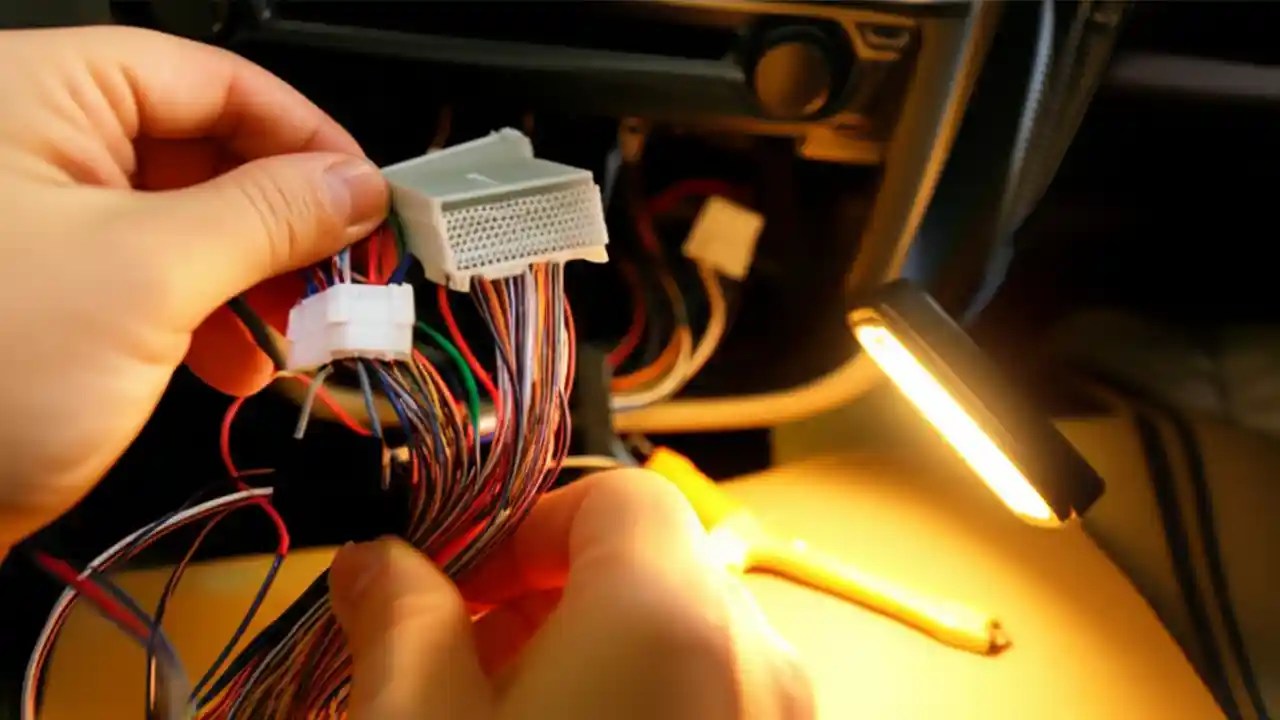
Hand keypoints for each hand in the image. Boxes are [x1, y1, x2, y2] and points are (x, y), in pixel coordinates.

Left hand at [0, 27, 386, 547]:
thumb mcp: (147, 278)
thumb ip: (266, 217)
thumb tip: (353, 186)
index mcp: (38, 97)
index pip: (209, 79)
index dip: (303, 136)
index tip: (366, 193)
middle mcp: (36, 147)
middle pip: (206, 152)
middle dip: (285, 223)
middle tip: (344, 272)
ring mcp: (43, 222)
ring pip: (191, 222)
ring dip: (257, 281)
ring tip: (301, 332)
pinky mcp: (54, 291)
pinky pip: (158, 277)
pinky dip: (212, 318)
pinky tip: (240, 364)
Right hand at [330, 471, 813, 719]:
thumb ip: (399, 619)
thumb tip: (378, 561)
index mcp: (674, 617)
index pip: (618, 493)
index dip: (523, 523)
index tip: (456, 579)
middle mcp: (754, 658)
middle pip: (649, 564)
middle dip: (544, 595)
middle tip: (460, 661)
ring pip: (677, 638)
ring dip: (587, 652)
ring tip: (504, 713)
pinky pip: (706, 696)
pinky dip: (636, 697)